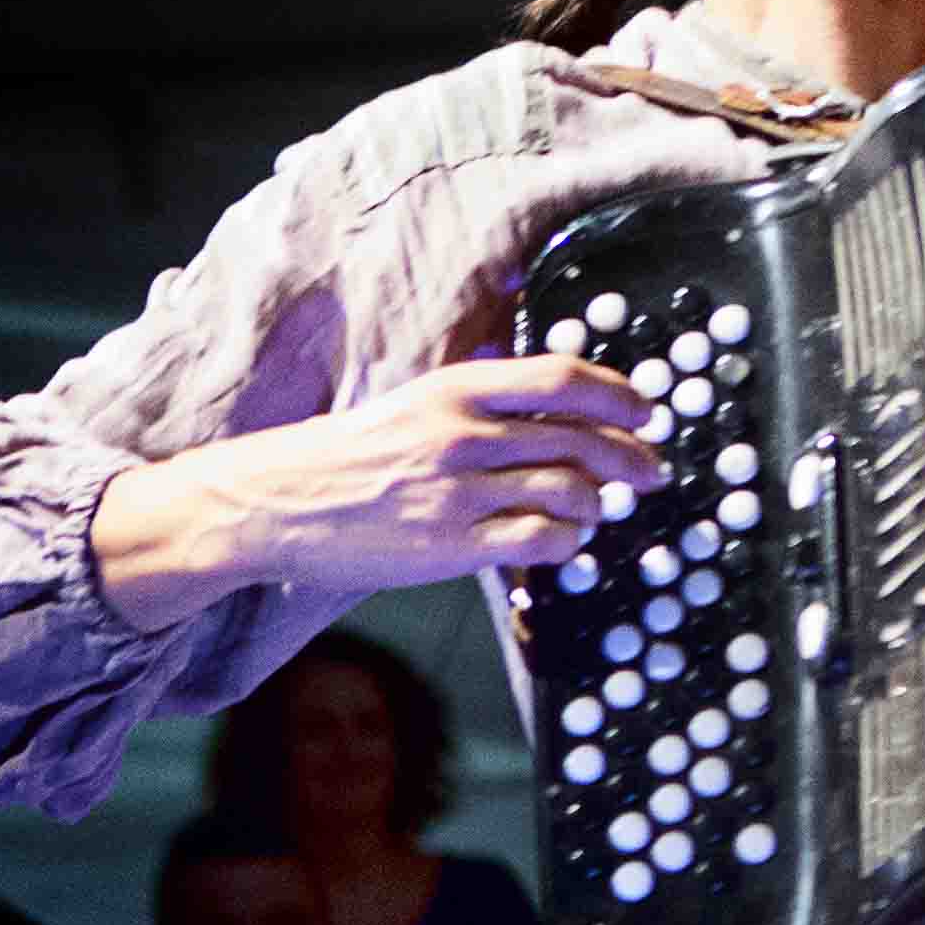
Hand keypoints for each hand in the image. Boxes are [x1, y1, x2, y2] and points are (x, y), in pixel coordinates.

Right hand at [173, 357, 671, 603]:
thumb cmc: (348, 455)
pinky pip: (543, 541)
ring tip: (597, 509)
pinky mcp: (453, 544)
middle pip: (581, 439)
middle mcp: (461, 434)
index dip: (620, 397)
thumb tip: (567, 416)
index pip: (563, 379)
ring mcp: (458, 491)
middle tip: (651, 472)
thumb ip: (485, 408)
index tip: (647, 412)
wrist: (274, 503)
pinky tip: (563, 540)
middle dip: (631, 457)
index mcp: (454, 388)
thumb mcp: (415, 406)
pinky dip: (569, 541)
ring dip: (599, 503)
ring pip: (572, 492)